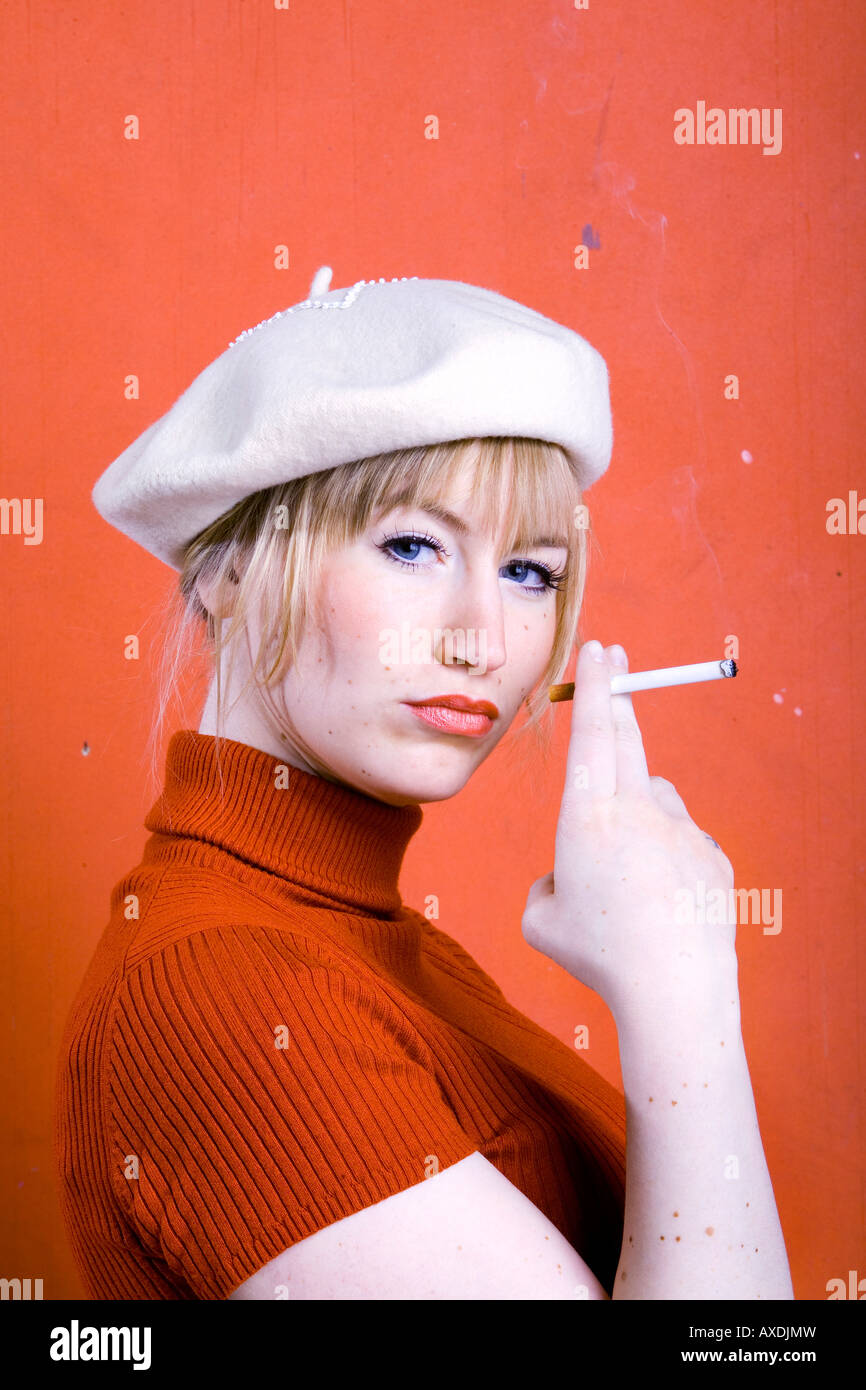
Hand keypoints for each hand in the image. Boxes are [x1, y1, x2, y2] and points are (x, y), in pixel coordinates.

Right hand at [521, 641, 737, 1021]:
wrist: (672, 986)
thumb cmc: (598, 953)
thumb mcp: (541, 919)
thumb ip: (548, 883)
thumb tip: (568, 873)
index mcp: (586, 815)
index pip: (591, 734)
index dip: (595, 688)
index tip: (600, 649)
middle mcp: (636, 809)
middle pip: (628, 737)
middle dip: (619, 693)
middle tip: (617, 658)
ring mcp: (680, 828)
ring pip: (654, 797)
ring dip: (637, 810)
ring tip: (625, 874)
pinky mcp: (710, 853)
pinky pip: (680, 840)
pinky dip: (664, 858)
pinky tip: (659, 903)